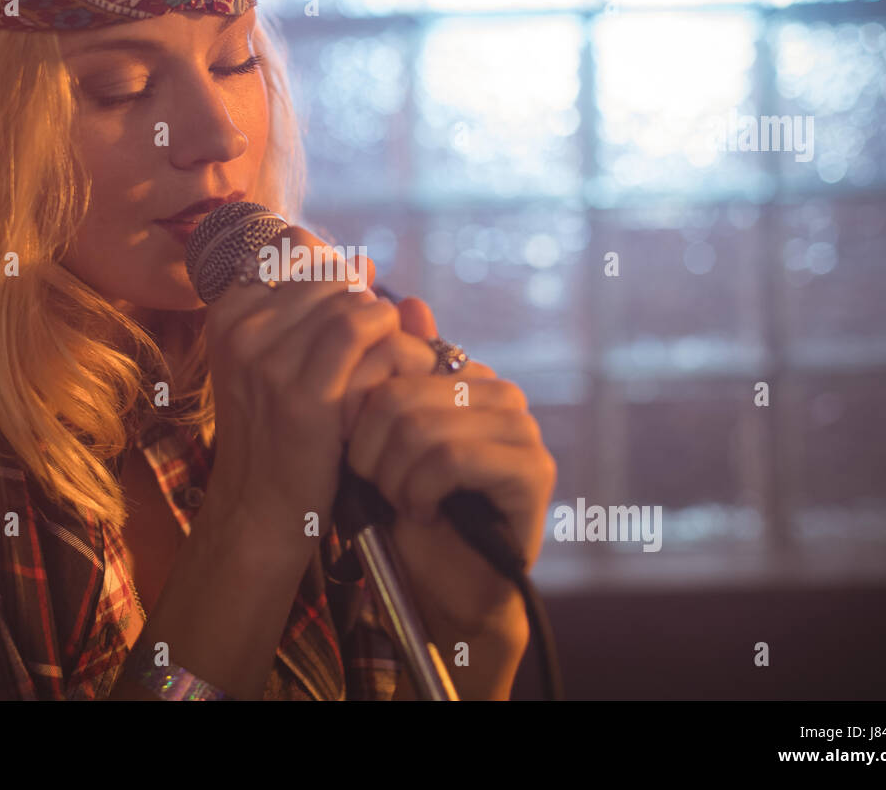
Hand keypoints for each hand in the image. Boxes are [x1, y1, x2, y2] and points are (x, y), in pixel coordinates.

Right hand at [202, 226, 427, 550]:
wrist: (261, 507)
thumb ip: (314, 305)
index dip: (330, 267)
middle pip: (327, 269)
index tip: (342, 306)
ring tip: (380, 358)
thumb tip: (365, 261)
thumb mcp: (277, 360)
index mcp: (227, 313)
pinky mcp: (305, 391)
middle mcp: (241, 329)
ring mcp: (268, 359)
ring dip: (379, 320)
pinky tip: (392, 364)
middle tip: (369, 343)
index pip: (293, 245)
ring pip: (350, 295)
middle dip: (359, 297)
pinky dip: (388, 335)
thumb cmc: (278, 430)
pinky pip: (364, 325)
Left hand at [345, 298, 556, 642]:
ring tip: (402, 501)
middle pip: (398, 395)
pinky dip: (421, 492)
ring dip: (393, 478)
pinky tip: (425, 512)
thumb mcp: (379, 437)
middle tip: (378, 485)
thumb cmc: (406, 508)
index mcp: (464, 374)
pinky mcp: (532, 468)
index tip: (352, 451)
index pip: (392, 360)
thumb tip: (408, 301)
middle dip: (370, 451)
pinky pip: (451, 458)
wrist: (442, 585)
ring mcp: (522, 428)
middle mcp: (499, 392)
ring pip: (420, 427)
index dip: (358, 411)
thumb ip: (390, 375)